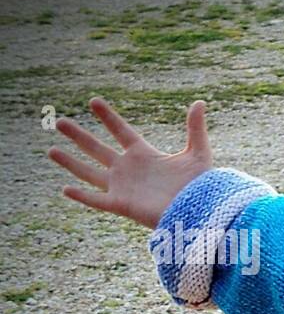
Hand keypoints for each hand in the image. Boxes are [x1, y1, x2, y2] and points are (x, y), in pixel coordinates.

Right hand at [47, 97, 213, 228]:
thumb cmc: (201, 186)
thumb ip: (195, 128)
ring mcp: (123, 187)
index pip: (121, 131)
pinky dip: (81, 195)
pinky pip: (97, 200)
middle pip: (98, 149)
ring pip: (90, 172)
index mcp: (144, 155)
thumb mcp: (198, 153)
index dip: (108, 117)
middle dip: (79, 136)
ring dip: (70, 162)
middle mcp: (129, 169)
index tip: (93, 101)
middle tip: (60, 122)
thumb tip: (200, 102)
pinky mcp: (122, 205)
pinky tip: (65, 188)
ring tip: (51, 150)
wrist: (200, 212)